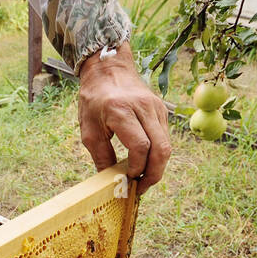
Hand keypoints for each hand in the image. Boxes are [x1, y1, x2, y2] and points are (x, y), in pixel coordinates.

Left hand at [76, 42, 171, 193]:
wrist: (108, 69)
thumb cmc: (94, 100)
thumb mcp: (89, 130)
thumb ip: (101, 156)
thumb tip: (112, 182)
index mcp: (122, 111)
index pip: (141, 147)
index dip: (137, 168)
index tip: (127, 180)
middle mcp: (144, 108)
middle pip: (161, 149)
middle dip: (154, 174)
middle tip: (141, 188)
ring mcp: (156, 108)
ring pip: (167, 145)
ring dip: (157, 167)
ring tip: (143, 179)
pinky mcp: (162, 110)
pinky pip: (165, 138)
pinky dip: (157, 154)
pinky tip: (145, 162)